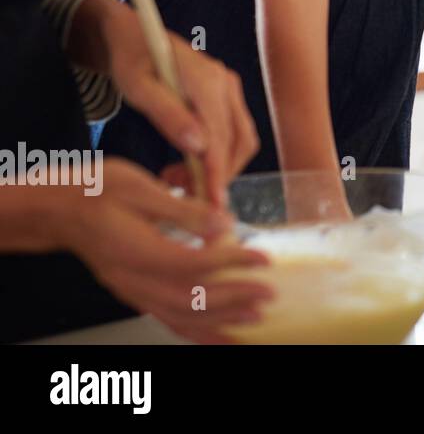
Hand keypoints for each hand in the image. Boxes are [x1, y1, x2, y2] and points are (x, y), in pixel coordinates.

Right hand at [58, 158, 273, 343]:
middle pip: (190, 300)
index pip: (194, 264)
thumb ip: (184, 209)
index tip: (262, 258)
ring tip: (254, 319)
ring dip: (220, 321)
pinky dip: (197, 331)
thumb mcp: (140, 187)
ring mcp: (132, 290)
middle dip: (234, 300)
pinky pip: (167, 320)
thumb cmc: (95, 191)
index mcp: (137, 252)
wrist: (57, 209)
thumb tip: (223, 222)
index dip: (232, 263)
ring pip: (179, 317)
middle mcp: (134, 280)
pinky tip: (220, 335)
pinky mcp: (134, 292)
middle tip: (267, 294)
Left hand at [107, 16, 258, 207]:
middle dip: (218, 176)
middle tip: (185, 196)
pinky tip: (188, 163)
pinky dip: (217, 155)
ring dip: (218, 167)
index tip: (211, 204)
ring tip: (179, 179)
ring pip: (241, 140)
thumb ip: (168, 116)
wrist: (134, 33)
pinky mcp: (226, 95)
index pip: (221, 138)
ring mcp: (230, 89)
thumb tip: (198, 148)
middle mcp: (227, 85)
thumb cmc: (130, 58)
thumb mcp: (137, 87)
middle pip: (239, 142)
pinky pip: (233, 132)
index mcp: (208, 82)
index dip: (217, 174)